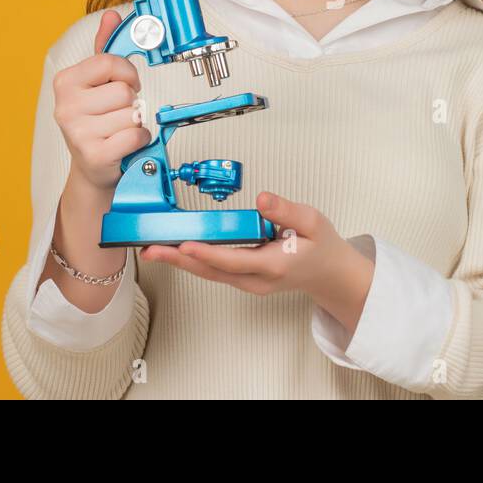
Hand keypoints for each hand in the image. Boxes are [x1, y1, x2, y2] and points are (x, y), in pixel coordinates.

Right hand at [53, 10, 150, 191]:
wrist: (91, 166)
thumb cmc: (95, 121)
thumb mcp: (95, 82)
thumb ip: (104, 48)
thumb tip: (111, 16)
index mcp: (65, 81)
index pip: (110, 62)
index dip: (126, 73)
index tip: (124, 83)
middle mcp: (66, 106)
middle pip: (124, 91)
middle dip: (130, 102)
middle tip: (118, 112)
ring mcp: (77, 132)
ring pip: (132, 115)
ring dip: (133, 123)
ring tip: (118, 129)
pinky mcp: (94, 154)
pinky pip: (135, 136)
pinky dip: (138, 140)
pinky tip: (123, 144)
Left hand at [141, 192, 376, 335]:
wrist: (330, 274)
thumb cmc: (322, 247)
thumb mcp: (313, 221)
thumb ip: (286, 210)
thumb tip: (262, 199)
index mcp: (275, 265)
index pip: (234, 260)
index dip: (207, 253)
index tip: (185, 245)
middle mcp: (258, 280)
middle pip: (213, 271)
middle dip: (180, 261)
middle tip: (152, 251)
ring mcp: (250, 283)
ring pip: (211, 274)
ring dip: (182, 263)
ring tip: (155, 251)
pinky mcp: (245, 280)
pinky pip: (216, 272)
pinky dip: (195, 262)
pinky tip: (177, 253)